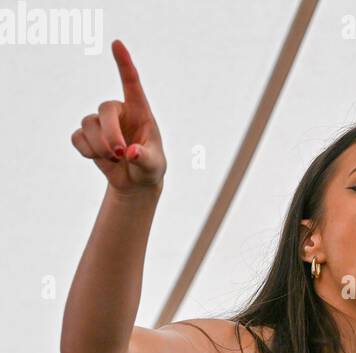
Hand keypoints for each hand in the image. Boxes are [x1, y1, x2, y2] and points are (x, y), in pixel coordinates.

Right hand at [70, 40, 165, 190]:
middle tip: (120, 154)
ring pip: (88, 124)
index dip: (124, 63)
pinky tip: (99, 159)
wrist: (135, 182)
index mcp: (140, 112)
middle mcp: (119, 112)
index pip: (131, 83)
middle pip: (104, 109)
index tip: (117, 44)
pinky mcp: (87, 135)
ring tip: (116, 159)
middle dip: (110, 134)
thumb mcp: (154, 166)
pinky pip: (77, 137)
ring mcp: (101, 122)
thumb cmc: (150, 168)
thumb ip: (145, 158)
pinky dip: (87, 151)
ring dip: (100, 147)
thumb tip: (131, 153)